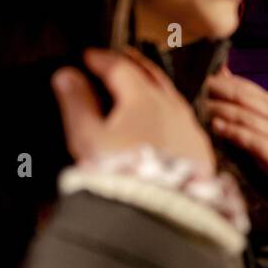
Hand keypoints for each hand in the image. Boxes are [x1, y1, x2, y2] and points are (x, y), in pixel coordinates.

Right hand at [52, 48, 214, 172]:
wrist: (162, 211)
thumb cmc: (121, 174)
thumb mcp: (89, 138)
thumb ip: (77, 103)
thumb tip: (66, 75)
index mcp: (143, 99)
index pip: (120, 68)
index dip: (101, 59)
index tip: (88, 56)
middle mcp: (172, 108)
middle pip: (152, 75)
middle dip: (133, 64)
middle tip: (119, 57)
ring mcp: (189, 128)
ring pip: (172, 96)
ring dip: (155, 85)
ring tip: (142, 82)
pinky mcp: (200, 150)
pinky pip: (185, 120)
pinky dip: (171, 110)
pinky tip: (166, 117)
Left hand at [204, 65, 267, 177]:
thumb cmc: (260, 134)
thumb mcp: (251, 113)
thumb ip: (237, 92)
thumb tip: (221, 69)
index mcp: (266, 100)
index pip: (243, 86)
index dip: (222, 82)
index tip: (201, 80)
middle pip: (243, 100)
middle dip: (220, 94)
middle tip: (199, 92)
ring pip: (246, 118)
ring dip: (223, 111)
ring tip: (203, 108)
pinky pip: (250, 139)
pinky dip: (232, 132)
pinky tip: (217, 127)